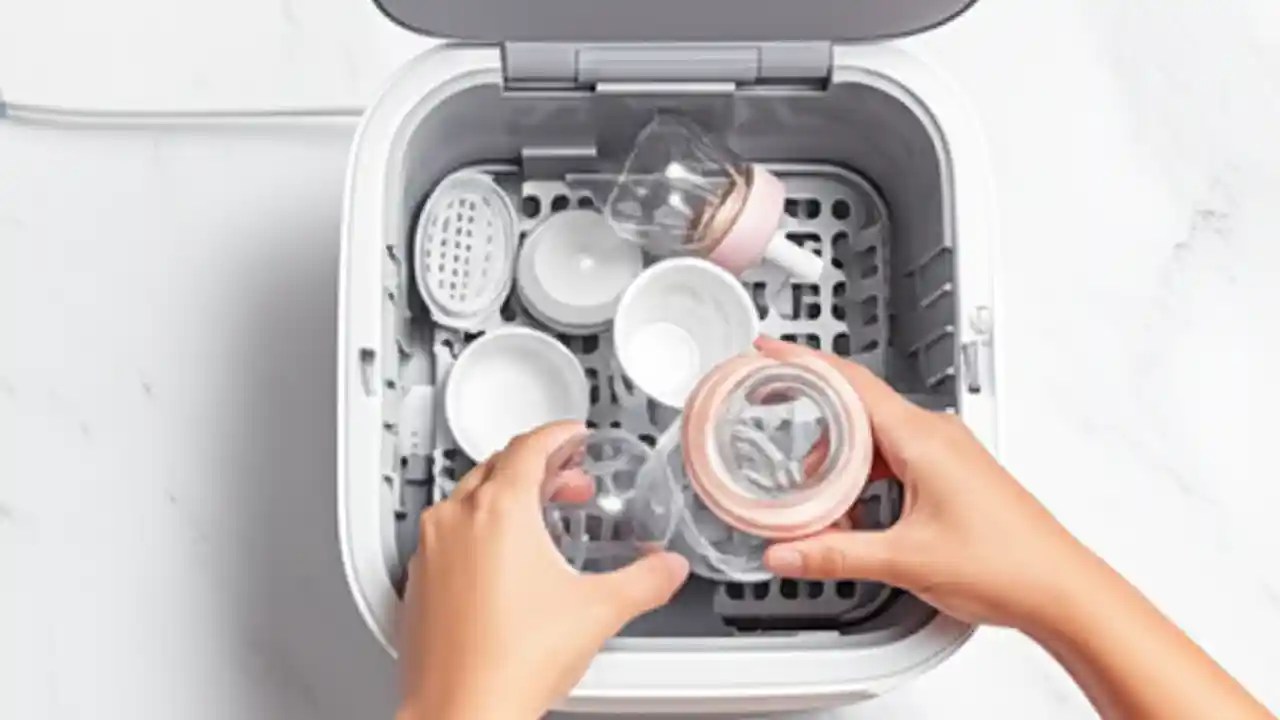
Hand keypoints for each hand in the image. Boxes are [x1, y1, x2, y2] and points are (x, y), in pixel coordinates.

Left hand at [395, 421, 689, 719]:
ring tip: (539, 521)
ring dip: (505, 497)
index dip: (558, 434)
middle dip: (538, 468)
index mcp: (499, 509)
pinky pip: (446, 534)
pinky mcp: (416, 580)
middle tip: (570, 482)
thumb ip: (644, 581)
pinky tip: (502, 562)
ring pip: (468, 499)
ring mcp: (430, 549)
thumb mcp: (597, 612)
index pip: (528, 446)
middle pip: (497, 466)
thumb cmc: (511, 662)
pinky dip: (477, 530)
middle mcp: (456, 519)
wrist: (461, 712)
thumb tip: (667, 568)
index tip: (572, 435)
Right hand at [756, 337, 1087, 629]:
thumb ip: (835, 555)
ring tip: (824, 509)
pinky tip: (860, 521)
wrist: (1061, 589)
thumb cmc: (1006, 563)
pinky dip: (867, 482)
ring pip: (874, 441)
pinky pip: (896, 460)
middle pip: (856, 412)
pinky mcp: (953, 474)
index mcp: (922, 438)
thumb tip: (786, 552)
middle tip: (787, 464)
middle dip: (816, 440)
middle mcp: (936, 435)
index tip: (769, 350)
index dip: (802, 362)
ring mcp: (947, 453)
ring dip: (843, 469)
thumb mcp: (904, 560)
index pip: (849, 381)